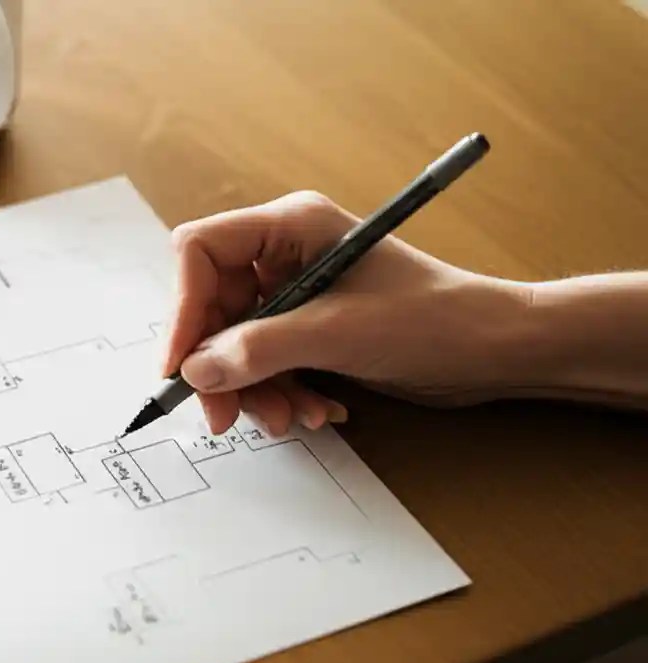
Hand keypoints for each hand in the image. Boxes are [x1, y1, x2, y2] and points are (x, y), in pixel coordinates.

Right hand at [163, 191, 533, 434]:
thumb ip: (259, 350)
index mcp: (290, 226)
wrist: (496, 350)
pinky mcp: (310, 327)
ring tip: (291, 418)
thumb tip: (196, 369)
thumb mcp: (338, 334)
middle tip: (226, 417)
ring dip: (255, 389)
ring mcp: (297, 292)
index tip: (182, 366)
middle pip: (213, 307)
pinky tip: (316, 411)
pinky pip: (266, 361)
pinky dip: (281, 392)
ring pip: (236, 343)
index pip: (201, 252)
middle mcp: (285, 253)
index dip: (183, 309)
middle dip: (222, 366)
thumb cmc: (433, 319)